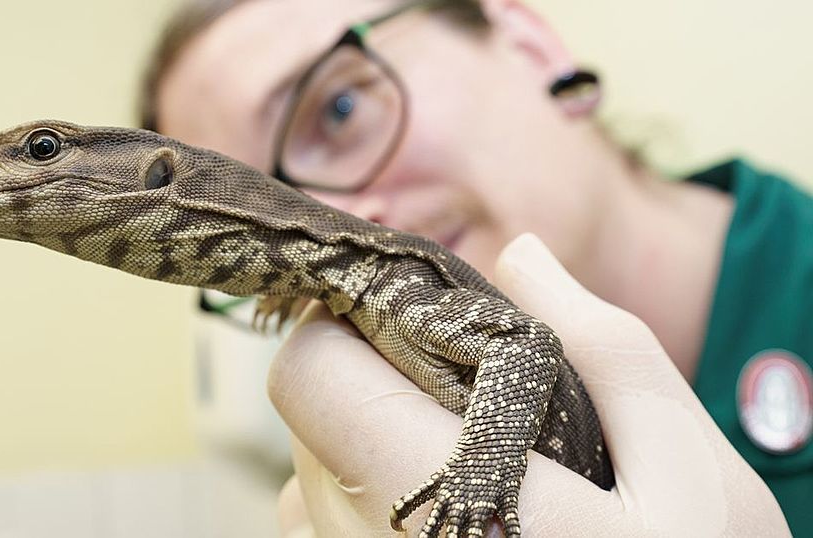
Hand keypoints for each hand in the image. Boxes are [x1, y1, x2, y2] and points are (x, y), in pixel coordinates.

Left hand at [269, 234, 787, 536]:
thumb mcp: (687, 473)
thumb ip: (601, 350)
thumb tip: (521, 253)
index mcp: (445, 511)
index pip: (310, 377)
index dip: (351, 325)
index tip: (413, 319)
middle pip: (311, 423)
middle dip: (378, 383)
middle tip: (471, 396)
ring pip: (311, 482)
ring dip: (375, 448)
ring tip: (478, 468)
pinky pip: (325, 532)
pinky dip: (372, 507)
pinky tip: (460, 520)